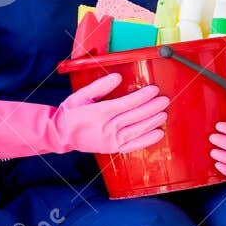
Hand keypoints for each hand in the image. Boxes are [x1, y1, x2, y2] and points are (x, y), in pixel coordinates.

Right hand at [0, 73, 169, 158]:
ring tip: (164, 114)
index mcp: (100, 112)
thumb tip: (117, 76)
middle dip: (152, 107)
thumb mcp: (81, 95)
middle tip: (165, 100)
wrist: (60, 135)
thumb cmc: (71, 113)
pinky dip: (147, 140)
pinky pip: (133, 145)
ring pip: (137, 130)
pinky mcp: (113, 149)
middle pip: (135, 116)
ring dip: (152, 122)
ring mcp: (111, 140)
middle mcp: (108, 127)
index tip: (154, 90)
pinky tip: (158, 133)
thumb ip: (100, 86)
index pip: (127, 103)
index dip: (142, 96)